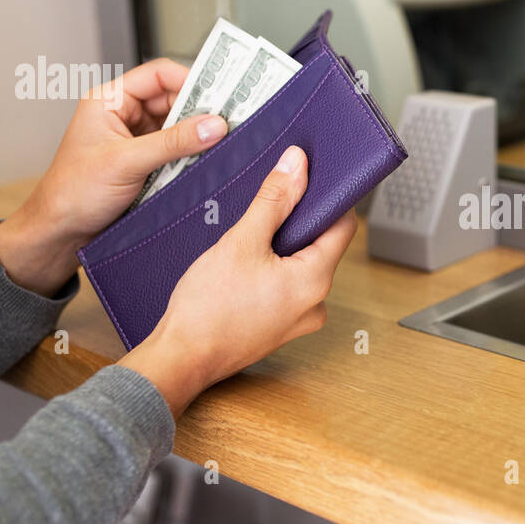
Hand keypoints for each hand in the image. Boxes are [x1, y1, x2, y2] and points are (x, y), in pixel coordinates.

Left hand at [0, 59, 228, 295]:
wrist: (60, 233)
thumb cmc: (73, 193)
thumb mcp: (126, 162)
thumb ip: (173, 143)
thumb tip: (214, 125)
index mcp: (110, 101)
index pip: (158, 76)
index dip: (190, 81)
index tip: (219, 97)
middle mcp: (124, 116)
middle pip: (173, 101)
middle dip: (199, 112)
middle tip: (229, 122)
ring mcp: (135, 140)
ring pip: (177, 128)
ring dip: (196, 137)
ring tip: (219, 144)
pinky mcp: (145, 164)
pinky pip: (176, 152)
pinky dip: (191, 157)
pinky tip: (205, 164)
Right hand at [120, 146, 356, 414]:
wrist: (182, 358)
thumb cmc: (207, 309)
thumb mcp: (241, 241)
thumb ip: (274, 200)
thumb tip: (297, 166)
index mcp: (316, 280)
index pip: (342, 225)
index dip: (328, 197)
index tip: (309, 178)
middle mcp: (317, 302)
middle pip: (321, 244)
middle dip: (297, 221)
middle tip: (268, 204)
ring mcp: (300, 317)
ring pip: (301, 264)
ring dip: (281, 246)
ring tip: (250, 238)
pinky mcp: (281, 325)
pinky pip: (287, 285)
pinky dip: (272, 268)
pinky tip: (245, 265)